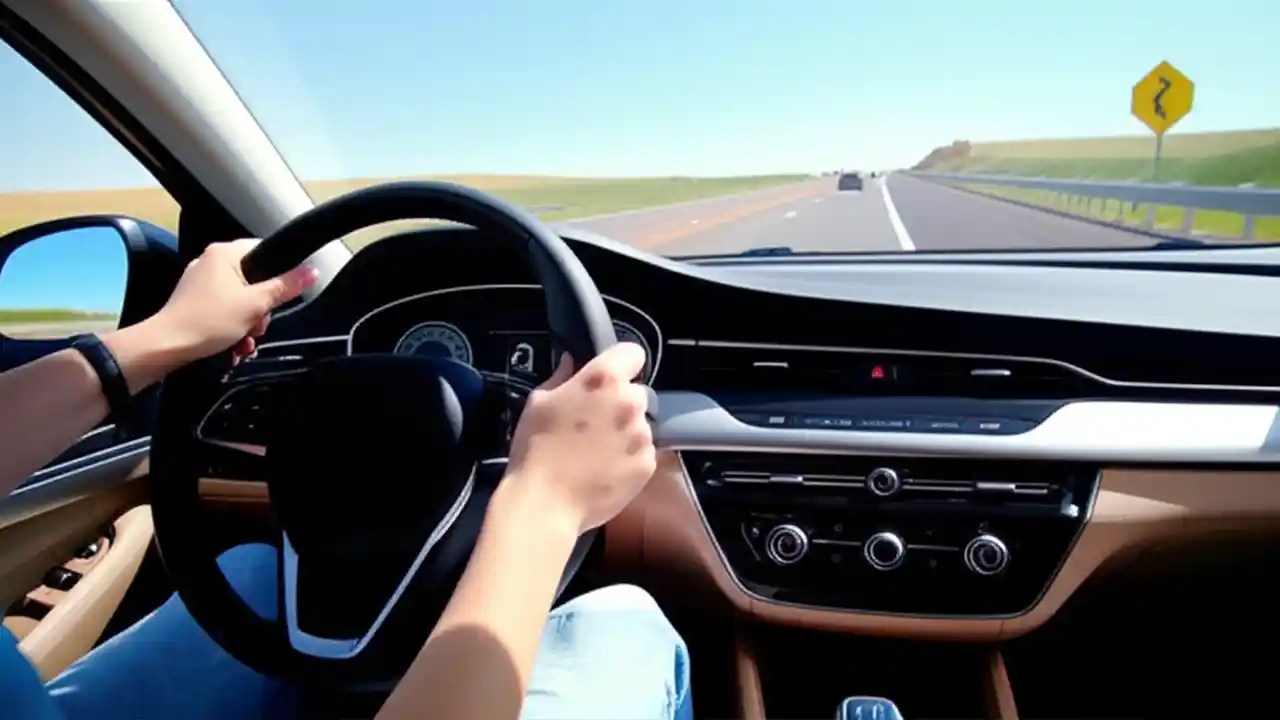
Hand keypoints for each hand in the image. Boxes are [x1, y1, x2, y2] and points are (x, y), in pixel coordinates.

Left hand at [153, 239, 317, 362]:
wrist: (167, 346)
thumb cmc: (210, 320)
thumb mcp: (256, 304)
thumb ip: (286, 286)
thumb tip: (313, 271)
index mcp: (224, 253)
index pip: (264, 250)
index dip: (280, 272)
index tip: (284, 296)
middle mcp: (211, 262)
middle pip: (254, 280)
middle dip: (261, 309)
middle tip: (258, 325)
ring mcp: (200, 283)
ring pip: (241, 299)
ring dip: (249, 323)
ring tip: (244, 342)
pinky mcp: (195, 302)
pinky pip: (225, 309)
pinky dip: (233, 327)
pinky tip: (234, 346)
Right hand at [502, 343, 655, 534]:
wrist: (545, 503)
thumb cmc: (535, 449)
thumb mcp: (539, 402)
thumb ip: (563, 376)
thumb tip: (573, 361)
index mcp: (603, 380)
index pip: (632, 353)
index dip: (620, 363)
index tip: (609, 378)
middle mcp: (630, 403)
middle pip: (637, 391)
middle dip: (620, 401)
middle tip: (595, 421)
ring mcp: (642, 435)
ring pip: (641, 423)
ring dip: (625, 430)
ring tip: (597, 450)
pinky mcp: (648, 464)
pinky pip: (643, 451)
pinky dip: (629, 456)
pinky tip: (605, 467)